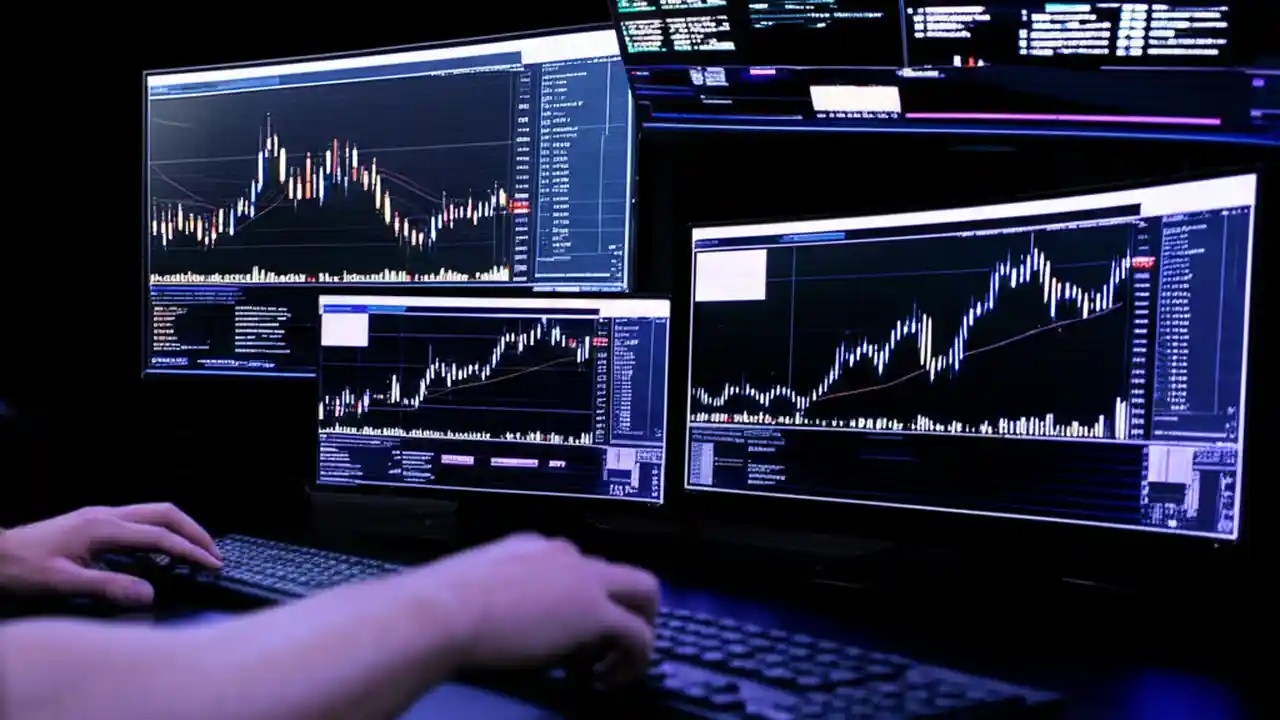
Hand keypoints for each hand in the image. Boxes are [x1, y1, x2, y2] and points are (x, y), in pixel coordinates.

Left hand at [0, 504, 221, 604]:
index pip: (159, 537)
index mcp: (104, 528)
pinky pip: (140, 521)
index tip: (212, 565)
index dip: (189, 551)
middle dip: (194, 532)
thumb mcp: (64, 583)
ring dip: (180, 529)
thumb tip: (149, 594)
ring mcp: (101, 516)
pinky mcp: (95, 522)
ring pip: (154, 513)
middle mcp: (107, 515)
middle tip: (215, 554)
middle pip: (165, 513)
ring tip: (197, 551)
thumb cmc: (24, 569)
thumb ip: (108, 587)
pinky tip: (162, 552)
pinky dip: (162, 532)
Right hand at [415, 534, 658, 685]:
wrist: (445, 610)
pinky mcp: (596, 612)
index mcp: (532, 546)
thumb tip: (497, 619)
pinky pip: (638, 633)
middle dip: (630, 605)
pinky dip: (636, 656)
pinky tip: (611, 678)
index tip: (568, 630)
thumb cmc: (444, 604)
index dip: (580, 597)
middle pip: (622, 572)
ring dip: (637, 627)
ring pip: (642, 590)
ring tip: (617, 664)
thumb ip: (496, 594)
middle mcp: (564, 554)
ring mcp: (584, 580)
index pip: (575, 565)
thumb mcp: (474, 588)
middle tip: (616, 642)